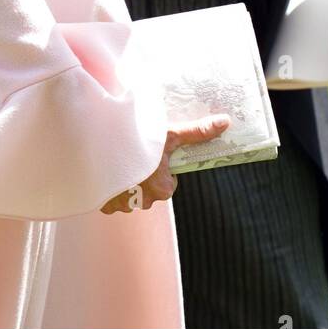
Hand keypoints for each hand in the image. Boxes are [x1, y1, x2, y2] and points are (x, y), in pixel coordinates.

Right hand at [99, 114, 229, 213]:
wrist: (102, 147)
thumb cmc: (140, 143)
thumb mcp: (170, 134)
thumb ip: (197, 132)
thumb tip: (226, 122)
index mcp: (162, 189)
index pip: (166, 182)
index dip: (160, 166)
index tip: (151, 152)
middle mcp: (142, 203)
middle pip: (147, 189)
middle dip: (142, 174)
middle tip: (135, 152)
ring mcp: (120, 205)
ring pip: (127, 194)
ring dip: (124, 180)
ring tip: (119, 158)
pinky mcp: (102, 204)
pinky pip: (109, 197)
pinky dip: (108, 185)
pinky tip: (106, 169)